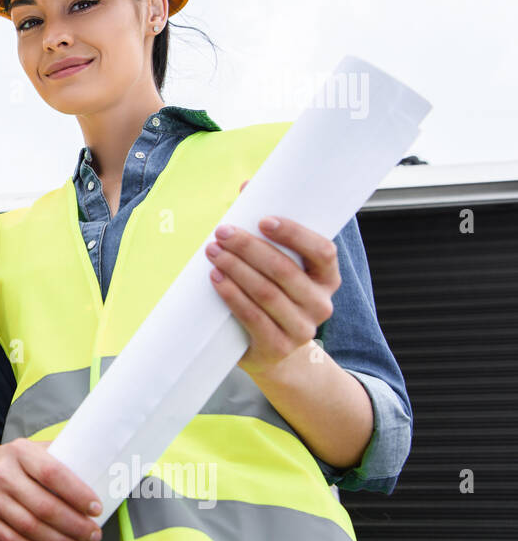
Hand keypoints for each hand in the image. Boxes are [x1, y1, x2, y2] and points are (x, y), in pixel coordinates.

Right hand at [0, 439, 102, 540]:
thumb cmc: (12, 461)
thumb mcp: (31, 449)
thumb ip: (59, 456)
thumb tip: (98, 467)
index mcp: (20, 452)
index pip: (53, 474)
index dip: (77, 494)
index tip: (96, 509)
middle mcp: (1, 473)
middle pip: (44, 506)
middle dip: (74, 525)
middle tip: (94, 535)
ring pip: (29, 526)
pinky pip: (10, 539)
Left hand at [205, 204, 338, 375]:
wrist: (275, 353)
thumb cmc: (274, 297)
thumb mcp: (279, 267)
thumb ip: (268, 232)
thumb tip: (246, 187)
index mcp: (327, 278)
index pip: (322, 251)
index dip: (295, 234)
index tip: (264, 220)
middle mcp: (321, 304)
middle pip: (285, 271)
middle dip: (249, 248)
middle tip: (222, 232)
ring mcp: (301, 328)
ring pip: (266, 293)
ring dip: (236, 269)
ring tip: (213, 252)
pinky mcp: (277, 346)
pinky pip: (252, 317)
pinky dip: (232, 295)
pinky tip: (216, 279)